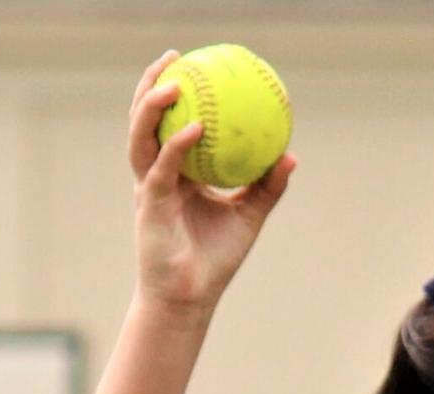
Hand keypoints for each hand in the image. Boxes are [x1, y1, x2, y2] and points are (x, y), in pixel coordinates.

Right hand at [127, 51, 296, 314]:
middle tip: (173, 57)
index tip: (193, 66)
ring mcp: (150, 187)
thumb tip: (291, 156)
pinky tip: (196, 127)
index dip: (176, 96)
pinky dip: (178, 146)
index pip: (170, 126)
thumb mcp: (249, 217)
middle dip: (152, 85)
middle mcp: (158, 175)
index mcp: (177, 175)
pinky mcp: (151, 204)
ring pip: (142, 136)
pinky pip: (163, 167)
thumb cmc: (216, 260)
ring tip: (173, 81)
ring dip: (152, 106)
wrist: (192, 296)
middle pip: (146, 120)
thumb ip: (267, 187)